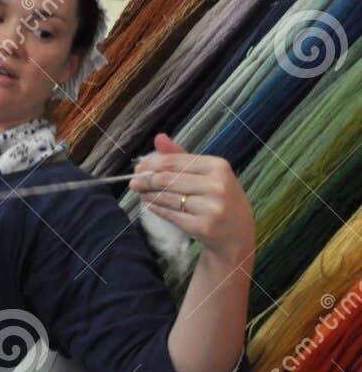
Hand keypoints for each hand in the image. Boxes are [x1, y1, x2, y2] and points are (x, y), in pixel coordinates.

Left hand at [129, 134, 254, 264]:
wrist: (238, 233)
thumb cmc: (219, 198)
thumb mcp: (208, 173)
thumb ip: (182, 156)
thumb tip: (158, 138)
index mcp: (218, 166)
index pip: (174, 161)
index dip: (151, 164)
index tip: (138, 168)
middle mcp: (217, 185)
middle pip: (167, 179)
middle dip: (146, 180)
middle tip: (134, 183)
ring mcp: (211, 207)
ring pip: (166, 197)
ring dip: (149, 195)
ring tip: (142, 193)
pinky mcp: (202, 227)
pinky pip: (170, 214)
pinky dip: (156, 209)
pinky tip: (151, 205)